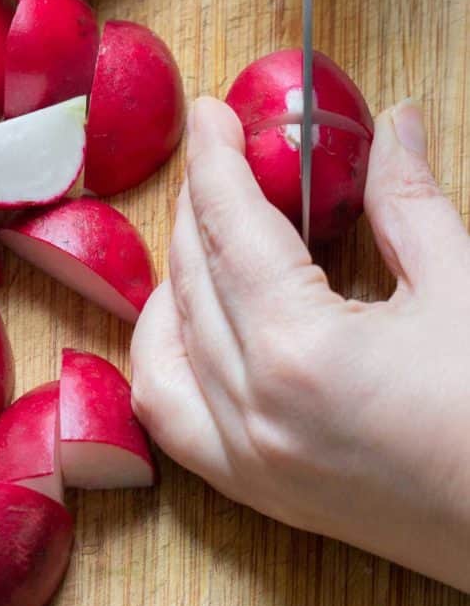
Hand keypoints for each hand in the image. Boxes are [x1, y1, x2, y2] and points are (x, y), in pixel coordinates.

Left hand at [131, 96, 469, 590]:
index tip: (211, 115)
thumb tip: (393, 127)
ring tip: (206, 228)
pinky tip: (187, 318)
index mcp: (301, 349)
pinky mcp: (259, 490)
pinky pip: (171, 413)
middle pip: (194, 272)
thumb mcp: (461, 288)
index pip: (232, 226)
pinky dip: (164, 353)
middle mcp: (254, 407)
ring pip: (167, 340)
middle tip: (219, 156)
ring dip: (177, 272)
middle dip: (200, 201)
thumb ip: (408, 200)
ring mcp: (248, 457)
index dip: (216, 159)